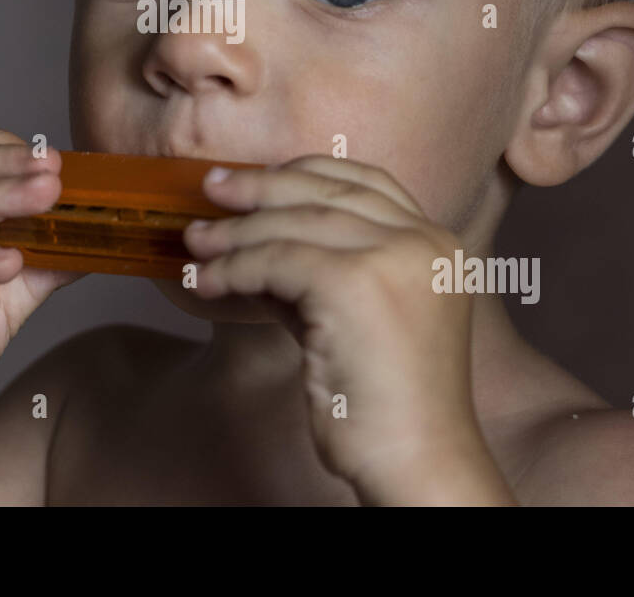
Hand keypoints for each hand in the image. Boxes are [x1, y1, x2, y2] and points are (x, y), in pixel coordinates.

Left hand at [182, 155, 499, 500]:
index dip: (308, 171)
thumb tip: (254, 247)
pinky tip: (207, 282)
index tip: (260, 174)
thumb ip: (318, 276)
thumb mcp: (356, 318)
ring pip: (295, 223)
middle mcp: (423, 242)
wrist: (417, 461)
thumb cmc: (387, 405)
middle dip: (261, 187)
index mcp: (437, 244)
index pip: (367, 181)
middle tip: (212, 188)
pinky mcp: (357, 284)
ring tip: (195, 242)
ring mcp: (395, 258)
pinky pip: (276, 261)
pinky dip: (234, 269)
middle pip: (327, 192)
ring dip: (236, 233)